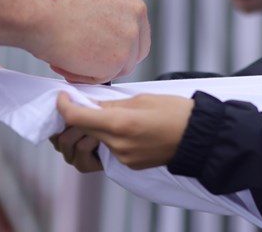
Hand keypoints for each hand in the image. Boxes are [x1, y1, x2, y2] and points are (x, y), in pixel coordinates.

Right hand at [29, 0, 150, 83]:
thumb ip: (105, 13)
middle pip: (135, 48)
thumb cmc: (49, 4)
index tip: (99, 48)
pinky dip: (84, 77)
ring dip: (95, 68)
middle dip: (112, 59)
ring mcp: (131, 34)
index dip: (116, 42)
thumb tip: (105, 36)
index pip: (135, 25)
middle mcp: (136, 9)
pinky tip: (65, 62)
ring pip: (120, 66)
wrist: (36, 10)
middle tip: (84, 61)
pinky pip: (104, 77)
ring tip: (66, 58)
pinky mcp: (120, 58)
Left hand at [53, 91, 192, 171]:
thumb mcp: (142, 98)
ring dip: (94, 129)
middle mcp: (118, 144)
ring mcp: (123, 157)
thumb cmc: (176, 112)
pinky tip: (123, 128)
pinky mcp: (130, 164)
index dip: (64, 106)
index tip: (63, 97)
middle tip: (84, 104)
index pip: (77, 118)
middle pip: (82, 131)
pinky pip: (110, 150)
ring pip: (95, 141)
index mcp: (121, 123)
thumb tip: (91, 104)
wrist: (198, 137)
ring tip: (108, 116)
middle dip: (78, 118)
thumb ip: (112, 104)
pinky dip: (109, 138)